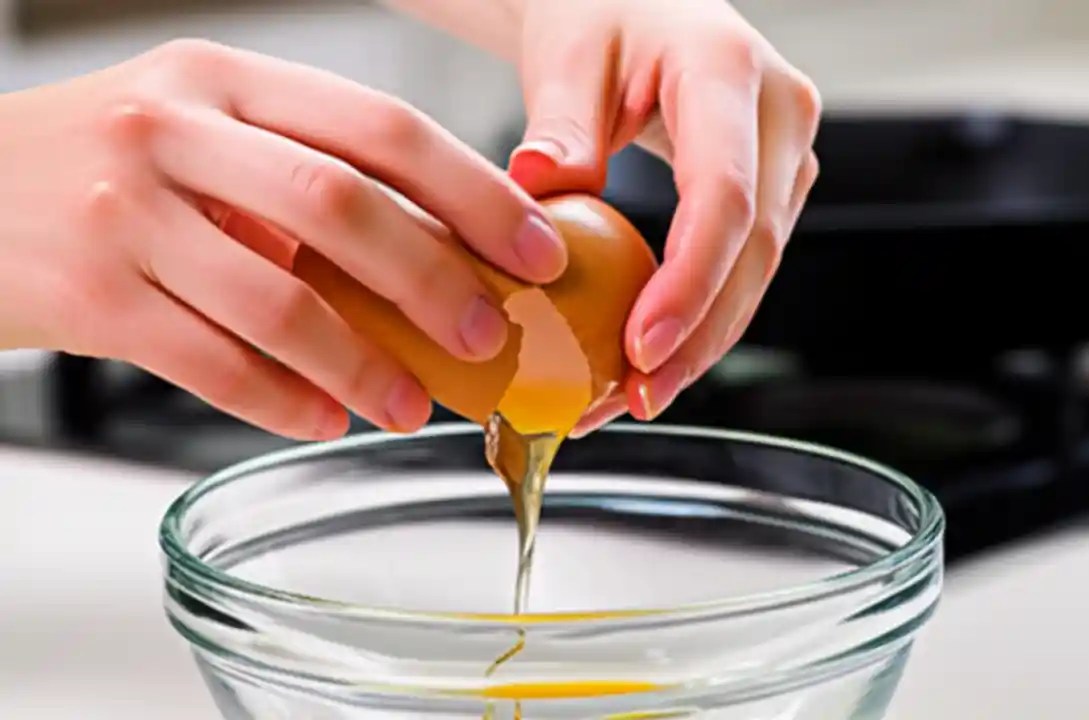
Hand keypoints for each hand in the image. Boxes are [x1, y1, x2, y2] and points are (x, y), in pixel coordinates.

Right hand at [0, 40, 567, 439]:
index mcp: (225, 80)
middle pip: (343, 206)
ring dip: (365, 365)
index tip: (535, 250)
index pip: (380, 127)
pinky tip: (323, 418)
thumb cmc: (100, 165)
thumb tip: (437, 252)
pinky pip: (210, 363)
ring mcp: (125, 212)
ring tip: (413, 405)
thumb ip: (302, 170)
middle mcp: (173, 131)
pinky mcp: (87, 296)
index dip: (474, 192)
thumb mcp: (197, 129)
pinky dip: (281, 400)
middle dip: (435, 280)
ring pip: (280, 300)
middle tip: (489, 335)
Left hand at [504, 0, 820, 434]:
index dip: (690, 281)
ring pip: (758, 270)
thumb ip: (560, 122)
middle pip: (753, 249)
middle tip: (635, 395)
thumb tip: (539, 186)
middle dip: (696, 335)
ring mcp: (786, 153)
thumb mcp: (567, 53)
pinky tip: (656, 359)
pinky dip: (703, 317)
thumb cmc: (600, 13)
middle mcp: (779, 113)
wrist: (636, 3)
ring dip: (702, 341)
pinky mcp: (774, 186)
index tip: (641, 345)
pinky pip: (746, 265)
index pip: (726, 196)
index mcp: (729, 70)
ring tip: (637, 395)